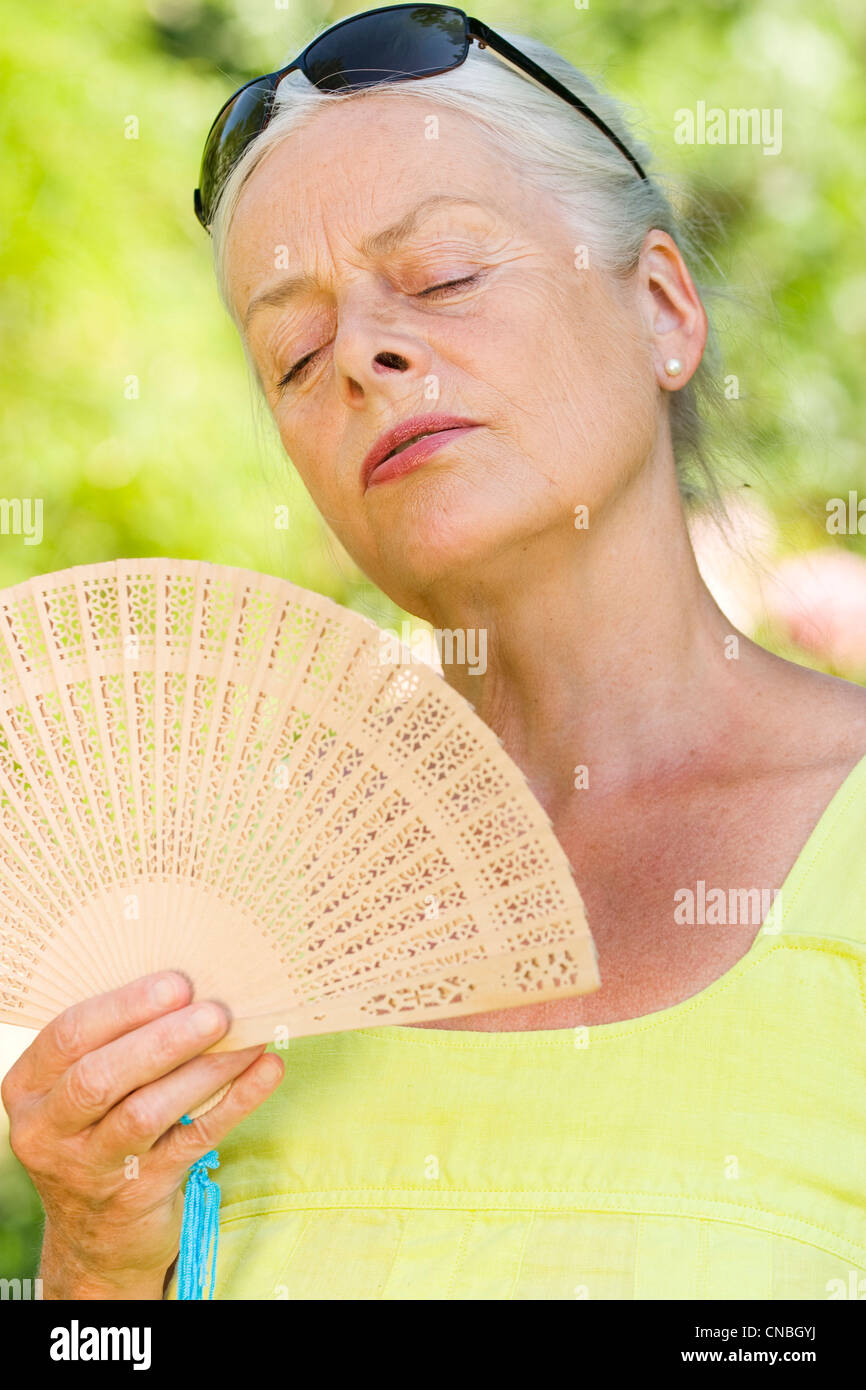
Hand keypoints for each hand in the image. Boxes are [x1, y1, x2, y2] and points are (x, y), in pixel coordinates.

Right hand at [1, 972, 283, 1298]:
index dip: (125, 1006)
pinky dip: (235, 1102)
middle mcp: (47, 1130)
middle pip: (101, 1077)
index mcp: (29, 1088)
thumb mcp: (83, 1091)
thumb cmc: (98, 1131)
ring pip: (146, 1113)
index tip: (179, 983)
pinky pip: (192, 1141)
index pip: (69, 1035)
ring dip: (204, 1070)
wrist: (96, 1237)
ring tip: (247, 1038)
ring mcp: (89, 1169)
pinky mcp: (137, 1196)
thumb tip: (194, 983)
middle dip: (164, 1040)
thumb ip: (116, 1042)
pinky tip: (265, 1071)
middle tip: (217, 1012)